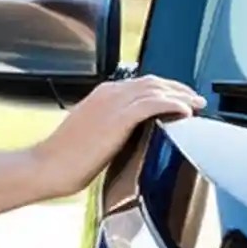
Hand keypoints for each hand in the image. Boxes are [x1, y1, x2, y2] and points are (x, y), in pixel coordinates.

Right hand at [30, 75, 205, 197]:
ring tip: (197, 104)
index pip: (141, 83)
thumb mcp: (92, 132)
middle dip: (178, 88)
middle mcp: (109, 92)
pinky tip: (186, 112)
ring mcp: (114, 103)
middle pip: (153, 82)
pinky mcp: (119, 118)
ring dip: (181, 95)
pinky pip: (154, 104)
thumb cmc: (67, 157)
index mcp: (102, 93)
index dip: (165, 88)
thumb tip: (133, 134)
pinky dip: (173, 104)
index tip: (180, 98)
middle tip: (195, 99)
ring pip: (157, 90)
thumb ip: (113, 126)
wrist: (50, 165)